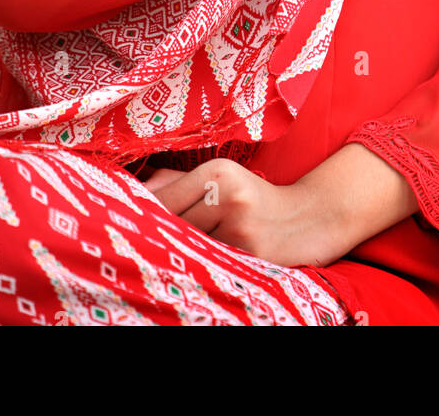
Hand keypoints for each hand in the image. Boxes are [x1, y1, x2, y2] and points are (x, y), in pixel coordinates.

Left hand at [140, 157, 350, 267]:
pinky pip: (214, 265)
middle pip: (173, 224)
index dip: (142, 215)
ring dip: (180, 254)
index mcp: (218, 172)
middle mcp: (229, 195)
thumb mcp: (221, 177)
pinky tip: (201, 267)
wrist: (312, 217)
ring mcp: (242, 228)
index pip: (164, 199)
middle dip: (158, 236)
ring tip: (173, 256)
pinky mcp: (253, 256)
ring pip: (191, 246)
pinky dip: (204, 267)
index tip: (126, 226)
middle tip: (139, 247)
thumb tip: (135, 191)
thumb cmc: (255, 197)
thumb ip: (176, 181)